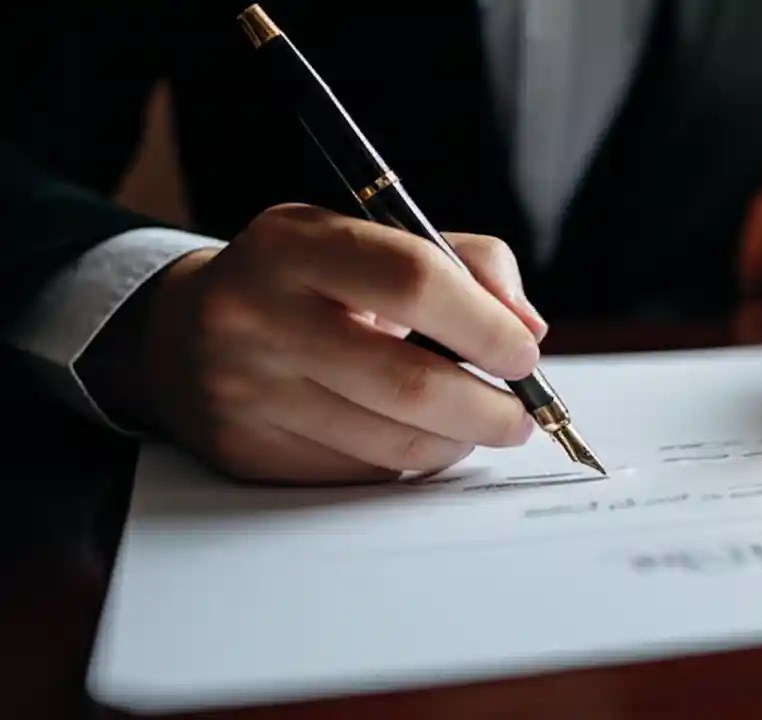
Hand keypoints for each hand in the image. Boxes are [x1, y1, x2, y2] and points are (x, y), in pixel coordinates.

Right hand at [134, 204, 546, 483]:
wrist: (182, 334)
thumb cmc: (309, 281)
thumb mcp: (371, 238)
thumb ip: (466, 264)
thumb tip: (528, 330)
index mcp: (293, 246)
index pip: (413, 279)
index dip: (486, 324)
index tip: (525, 353)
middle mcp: (259, 317)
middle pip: (409, 383)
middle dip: (489, 408)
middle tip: (524, 414)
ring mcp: (248, 394)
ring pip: (392, 441)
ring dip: (457, 440)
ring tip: (477, 422)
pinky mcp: (250, 454)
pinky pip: (362, 472)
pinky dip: (409, 458)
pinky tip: (416, 435)